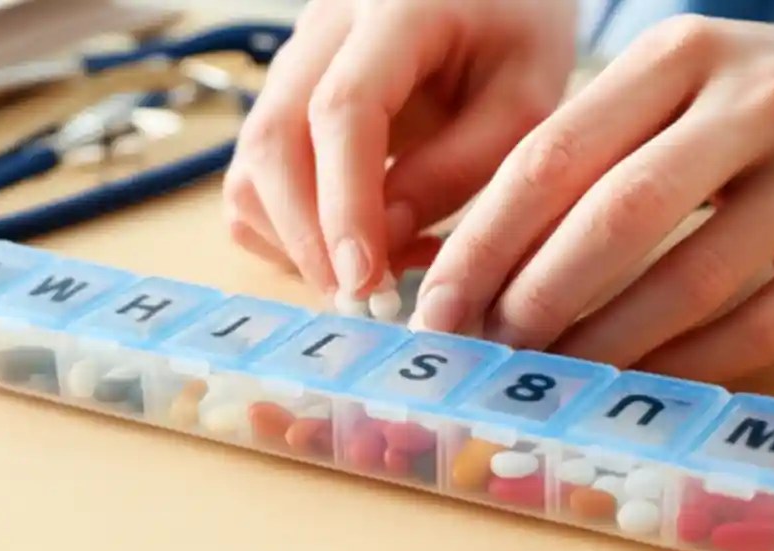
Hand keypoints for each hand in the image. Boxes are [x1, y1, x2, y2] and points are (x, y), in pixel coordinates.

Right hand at [222, 0, 577, 306]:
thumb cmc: (516, 32)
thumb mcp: (524, 97)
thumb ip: (459, 166)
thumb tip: (382, 241)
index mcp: (394, 10)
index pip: (342, 111)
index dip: (344, 203)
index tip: (364, 278)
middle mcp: (321, 30)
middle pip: (272, 141)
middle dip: (305, 237)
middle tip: (361, 299)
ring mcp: (290, 64)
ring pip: (249, 168)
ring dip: (294, 240)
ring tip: (376, 269)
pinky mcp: (279, 100)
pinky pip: (253, 183)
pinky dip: (287, 232)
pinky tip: (354, 242)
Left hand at [412, 15, 773, 382]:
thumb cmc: (739, 101)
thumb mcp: (663, 90)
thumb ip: (582, 154)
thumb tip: (472, 266)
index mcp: (676, 57)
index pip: (550, 157)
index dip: (482, 245)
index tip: (435, 307)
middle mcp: (754, 100)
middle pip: (615, 217)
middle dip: (534, 299)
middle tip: (487, 353)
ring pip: (690, 278)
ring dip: (604, 343)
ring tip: (549, 378)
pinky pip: (764, 321)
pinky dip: (689, 363)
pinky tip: (636, 382)